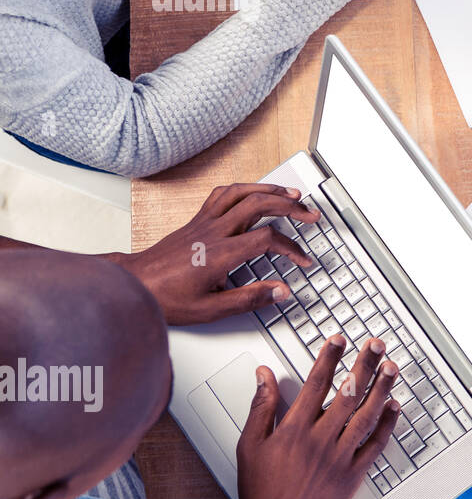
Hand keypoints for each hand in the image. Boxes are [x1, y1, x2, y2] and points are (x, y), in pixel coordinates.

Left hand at [109, 183, 317, 324]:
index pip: (267, 240)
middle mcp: (213, 232)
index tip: (302, 259)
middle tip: (310, 214)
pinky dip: (245, 188)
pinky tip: (255, 192)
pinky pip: (223, 194)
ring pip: (241, 193)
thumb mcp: (210, 310)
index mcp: (219, 255)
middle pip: (259, 205)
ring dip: (270, 190)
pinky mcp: (196, 220)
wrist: (133, 284)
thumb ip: (249, 300)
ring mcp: (204, 222)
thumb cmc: (166, 298)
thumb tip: (280, 291)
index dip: (292, 248)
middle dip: (291, 207)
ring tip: (292, 194)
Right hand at [234, 335, 399, 498]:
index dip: (329, 358)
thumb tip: (263, 376)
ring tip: (390, 367)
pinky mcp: (352, 474)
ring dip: (381, 389)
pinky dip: (387, 424)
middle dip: (364, 365)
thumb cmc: (262, 490)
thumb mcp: (250, 445)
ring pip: (366, 416)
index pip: (316, 384)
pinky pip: (375, 445)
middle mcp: (320, 440)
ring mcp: (339, 457)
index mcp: (294, 430)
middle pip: (348, 394)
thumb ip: (260, 406)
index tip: (339, 340)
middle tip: (376, 345)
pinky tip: (394, 407)